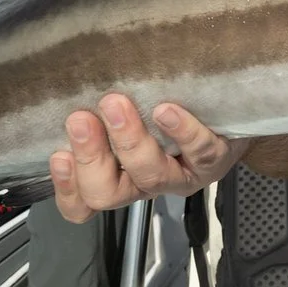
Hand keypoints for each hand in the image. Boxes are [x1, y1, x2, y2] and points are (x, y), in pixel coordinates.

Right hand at [48, 93, 248, 220]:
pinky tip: (167, 111)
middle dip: (91, 157)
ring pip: (151, 175)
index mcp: (118, 178)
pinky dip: (182, 131)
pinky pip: (199, 152)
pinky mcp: (214, 159)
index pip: (82, 202)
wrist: (228, 111)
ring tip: (116, 105)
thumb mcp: (127, 113)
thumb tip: (63, 84)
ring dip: (129, 140)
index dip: (67, 188)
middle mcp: (146, 183)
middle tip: (81, 120)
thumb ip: (97, 111)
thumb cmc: (168, 109)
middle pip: (108, 193)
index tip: (59, 155)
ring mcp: (181, 174)